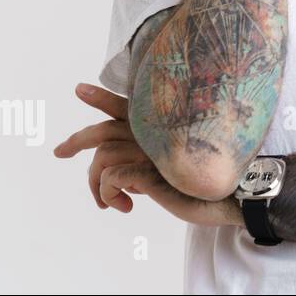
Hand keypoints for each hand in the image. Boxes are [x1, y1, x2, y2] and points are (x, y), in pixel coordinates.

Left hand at [54, 83, 240, 227]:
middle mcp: (155, 134)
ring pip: (100, 158)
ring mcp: (152, 150)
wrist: (236, 196)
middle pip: (102, 130)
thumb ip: (154, 159)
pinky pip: (108, 178)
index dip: (102, 97)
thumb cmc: (211, 184)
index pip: (127, 106)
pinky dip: (107, 194)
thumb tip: (126, 175)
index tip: (79, 88)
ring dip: (96, 185)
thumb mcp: (178, 166)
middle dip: (76, 140)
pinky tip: (125, 206)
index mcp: (164, 128)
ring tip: (108, 203)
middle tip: (59, 151)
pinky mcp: (149, 170)